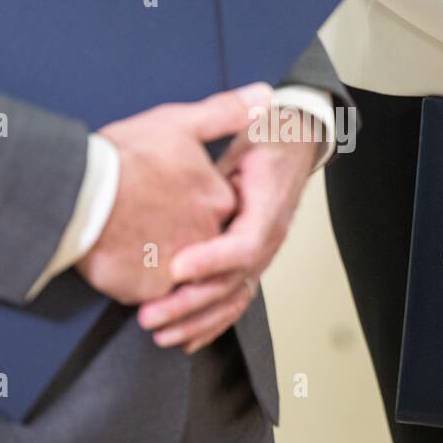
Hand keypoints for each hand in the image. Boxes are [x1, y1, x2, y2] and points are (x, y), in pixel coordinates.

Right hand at [75, 84, 271, 304]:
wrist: (79, 194)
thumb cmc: (125, 156)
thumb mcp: (179, 123)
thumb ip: (226, 113)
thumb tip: (265, 97)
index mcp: (218, 200)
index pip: (213, 207)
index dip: (185, 197)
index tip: (161, 189)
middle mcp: (207, 238)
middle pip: (196, 240)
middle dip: (172, 231)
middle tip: (138, 213)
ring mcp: (180, 267)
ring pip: (171, 267)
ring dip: (152, 255)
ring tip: (123, 235)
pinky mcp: (148, 289)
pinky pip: (146, 288)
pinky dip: (132, 277)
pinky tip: (114, 255)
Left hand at [137, 113, 320, 353]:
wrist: (290, 143)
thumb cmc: (266, 133)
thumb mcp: (254, 119)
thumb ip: (240, 116)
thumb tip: (259, 103)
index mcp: (268, 207)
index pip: (245, 245)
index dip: (212, 259)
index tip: (177, 266)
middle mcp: (266, 238)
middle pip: (232, 283)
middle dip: (190, 302)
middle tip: (151, 312)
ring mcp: (259, 255)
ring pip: (231, 299)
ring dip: (195, 320)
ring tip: (158, 331)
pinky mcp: (247, 263)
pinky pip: (232, 301)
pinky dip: (209, 324)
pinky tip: (183, 339)